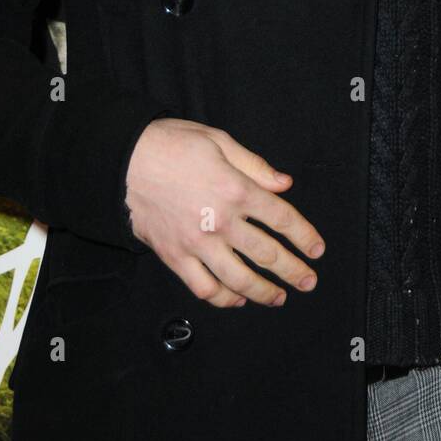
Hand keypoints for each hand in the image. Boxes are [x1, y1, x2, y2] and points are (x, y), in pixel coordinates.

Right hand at [125, 119, 324, 307]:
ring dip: (264, 292)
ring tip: (279, 297)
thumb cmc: (172, 145)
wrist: (123, 160)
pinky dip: (223, 298)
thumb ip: (255, 166)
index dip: (304, 236)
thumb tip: (284, 184)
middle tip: (308, 281)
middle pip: (267, 253)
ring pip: (239, 278)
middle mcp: (221, 221)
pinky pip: (204, 287)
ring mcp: (197, 243)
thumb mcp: (219, 141)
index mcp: (236, 189)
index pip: (281, 218)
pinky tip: (237, 300)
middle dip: (293, 270)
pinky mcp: (175, 257)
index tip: (317, 250)